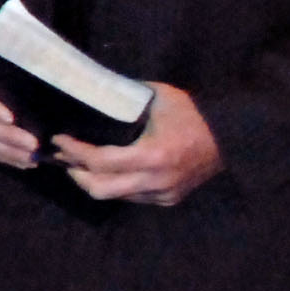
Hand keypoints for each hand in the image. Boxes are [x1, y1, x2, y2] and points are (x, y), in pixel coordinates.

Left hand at [52, 82, 223, 205]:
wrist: (230, 136)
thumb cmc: (192, 112)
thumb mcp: (157, 97)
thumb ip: (123, 98)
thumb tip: (90, 91)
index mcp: (153, 155)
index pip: (101, 162)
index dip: (75, 152)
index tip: (59, 140)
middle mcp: (157, 180)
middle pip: (100, 189)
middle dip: (76, 174)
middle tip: (65, 158)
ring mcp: (164, 194)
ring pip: (115, 196)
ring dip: (94, 181)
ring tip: (80, 164)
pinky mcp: (169, 200)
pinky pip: (132, 197)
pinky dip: (116, 185)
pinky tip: (109, 172)